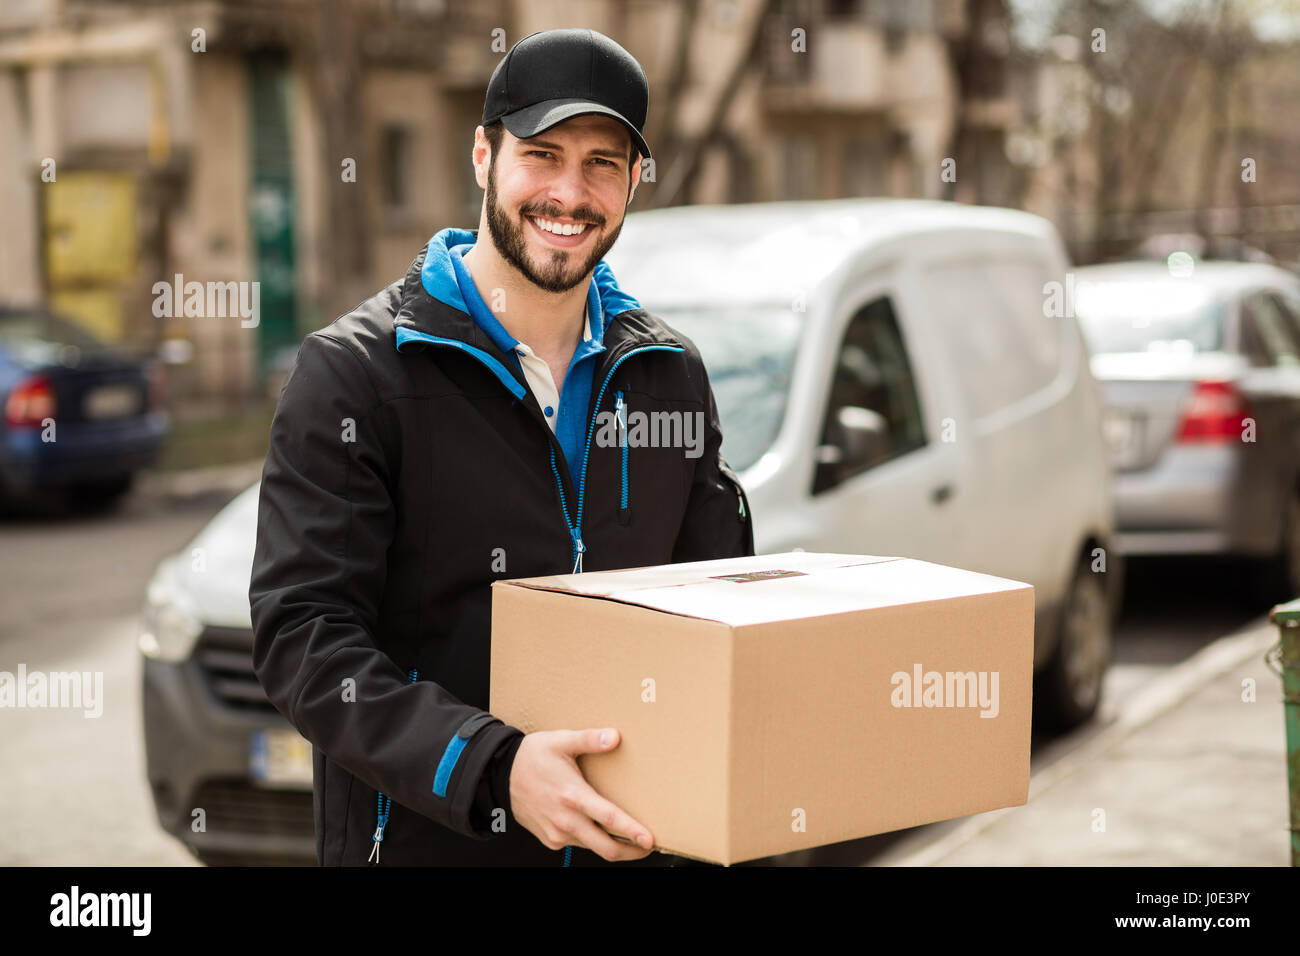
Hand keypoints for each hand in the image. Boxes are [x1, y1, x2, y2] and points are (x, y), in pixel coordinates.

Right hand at [509, 727, 654, 861]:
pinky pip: (577, 844)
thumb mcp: (561, 741)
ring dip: (612, 846)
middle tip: (647, 847)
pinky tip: (599, 829)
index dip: (631, 831)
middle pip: (605, 847)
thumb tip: (615, 737)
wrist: (500, 775)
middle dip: (630, 851)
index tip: (649, 840)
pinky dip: (592, 840)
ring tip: (628, 837)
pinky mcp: (550, 839)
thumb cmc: (532, 756)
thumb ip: (590, 739)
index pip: (608, 818)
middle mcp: (565, 820)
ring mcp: (557, 833)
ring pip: (592, 847)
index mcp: (572, 796)